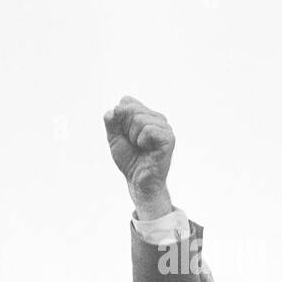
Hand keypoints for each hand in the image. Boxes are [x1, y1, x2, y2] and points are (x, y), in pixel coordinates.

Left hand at [104, 95, 174, 218]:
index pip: (126, 101)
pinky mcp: (169, 138)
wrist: (138, 180)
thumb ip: (112, 120)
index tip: (126, 135)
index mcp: (146, 114)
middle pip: (131, 109)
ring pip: (139, 119)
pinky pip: (148, 130)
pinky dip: (141, 141)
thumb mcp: (114, 137)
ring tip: (141, 148)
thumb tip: (117, 108)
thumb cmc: (129, 159)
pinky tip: (147, 150)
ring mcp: (165, 127)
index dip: (119, 119)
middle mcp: (158, 117)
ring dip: (133, 137)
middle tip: (134, 144)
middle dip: (125, 129)